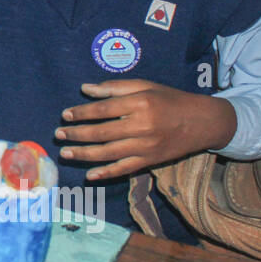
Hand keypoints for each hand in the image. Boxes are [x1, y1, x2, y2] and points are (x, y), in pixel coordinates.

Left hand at [53, 80, 236, 181]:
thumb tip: (86, 88)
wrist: (203, 122)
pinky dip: (106, 173)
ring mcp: (146, 146)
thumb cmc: (170, 99)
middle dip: (77, 134)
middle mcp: (142, 126)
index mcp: (139, 103)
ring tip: (66, 152)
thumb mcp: (145, 86)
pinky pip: (125, 169)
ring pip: (109, 152)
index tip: (65, 115)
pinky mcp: (150, 160)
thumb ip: (114, 88)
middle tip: (58, 134)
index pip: (102, 109)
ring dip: (84, 154)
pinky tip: (89, 175)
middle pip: (102, 132)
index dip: (81, 113)